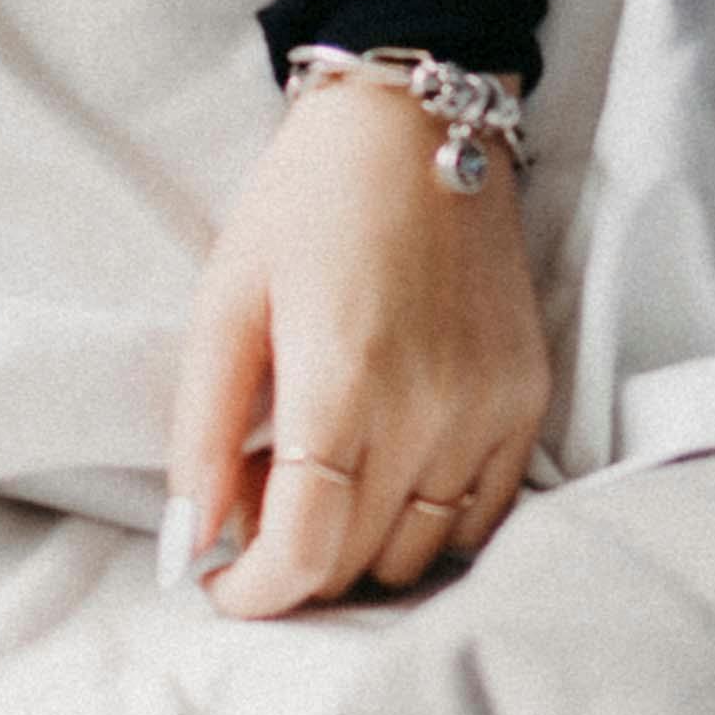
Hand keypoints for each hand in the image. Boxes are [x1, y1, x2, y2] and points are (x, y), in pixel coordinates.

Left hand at [167, 70, 552, 614]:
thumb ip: (201, 433)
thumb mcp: (224, 300)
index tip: (218, 582)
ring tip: (316, 477)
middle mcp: (429, 412)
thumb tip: (188, 543)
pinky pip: (479, 515)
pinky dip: (425, 523)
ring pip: (419, 551)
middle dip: (292, 560)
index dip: (253, 593)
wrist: (418, 120)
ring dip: (357, 545)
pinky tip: (385, 468)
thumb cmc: (307, 201)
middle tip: (253, 501)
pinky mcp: (526, 398)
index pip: (305, 554)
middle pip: (357, 562)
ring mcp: (489, 410)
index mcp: (343, 385)